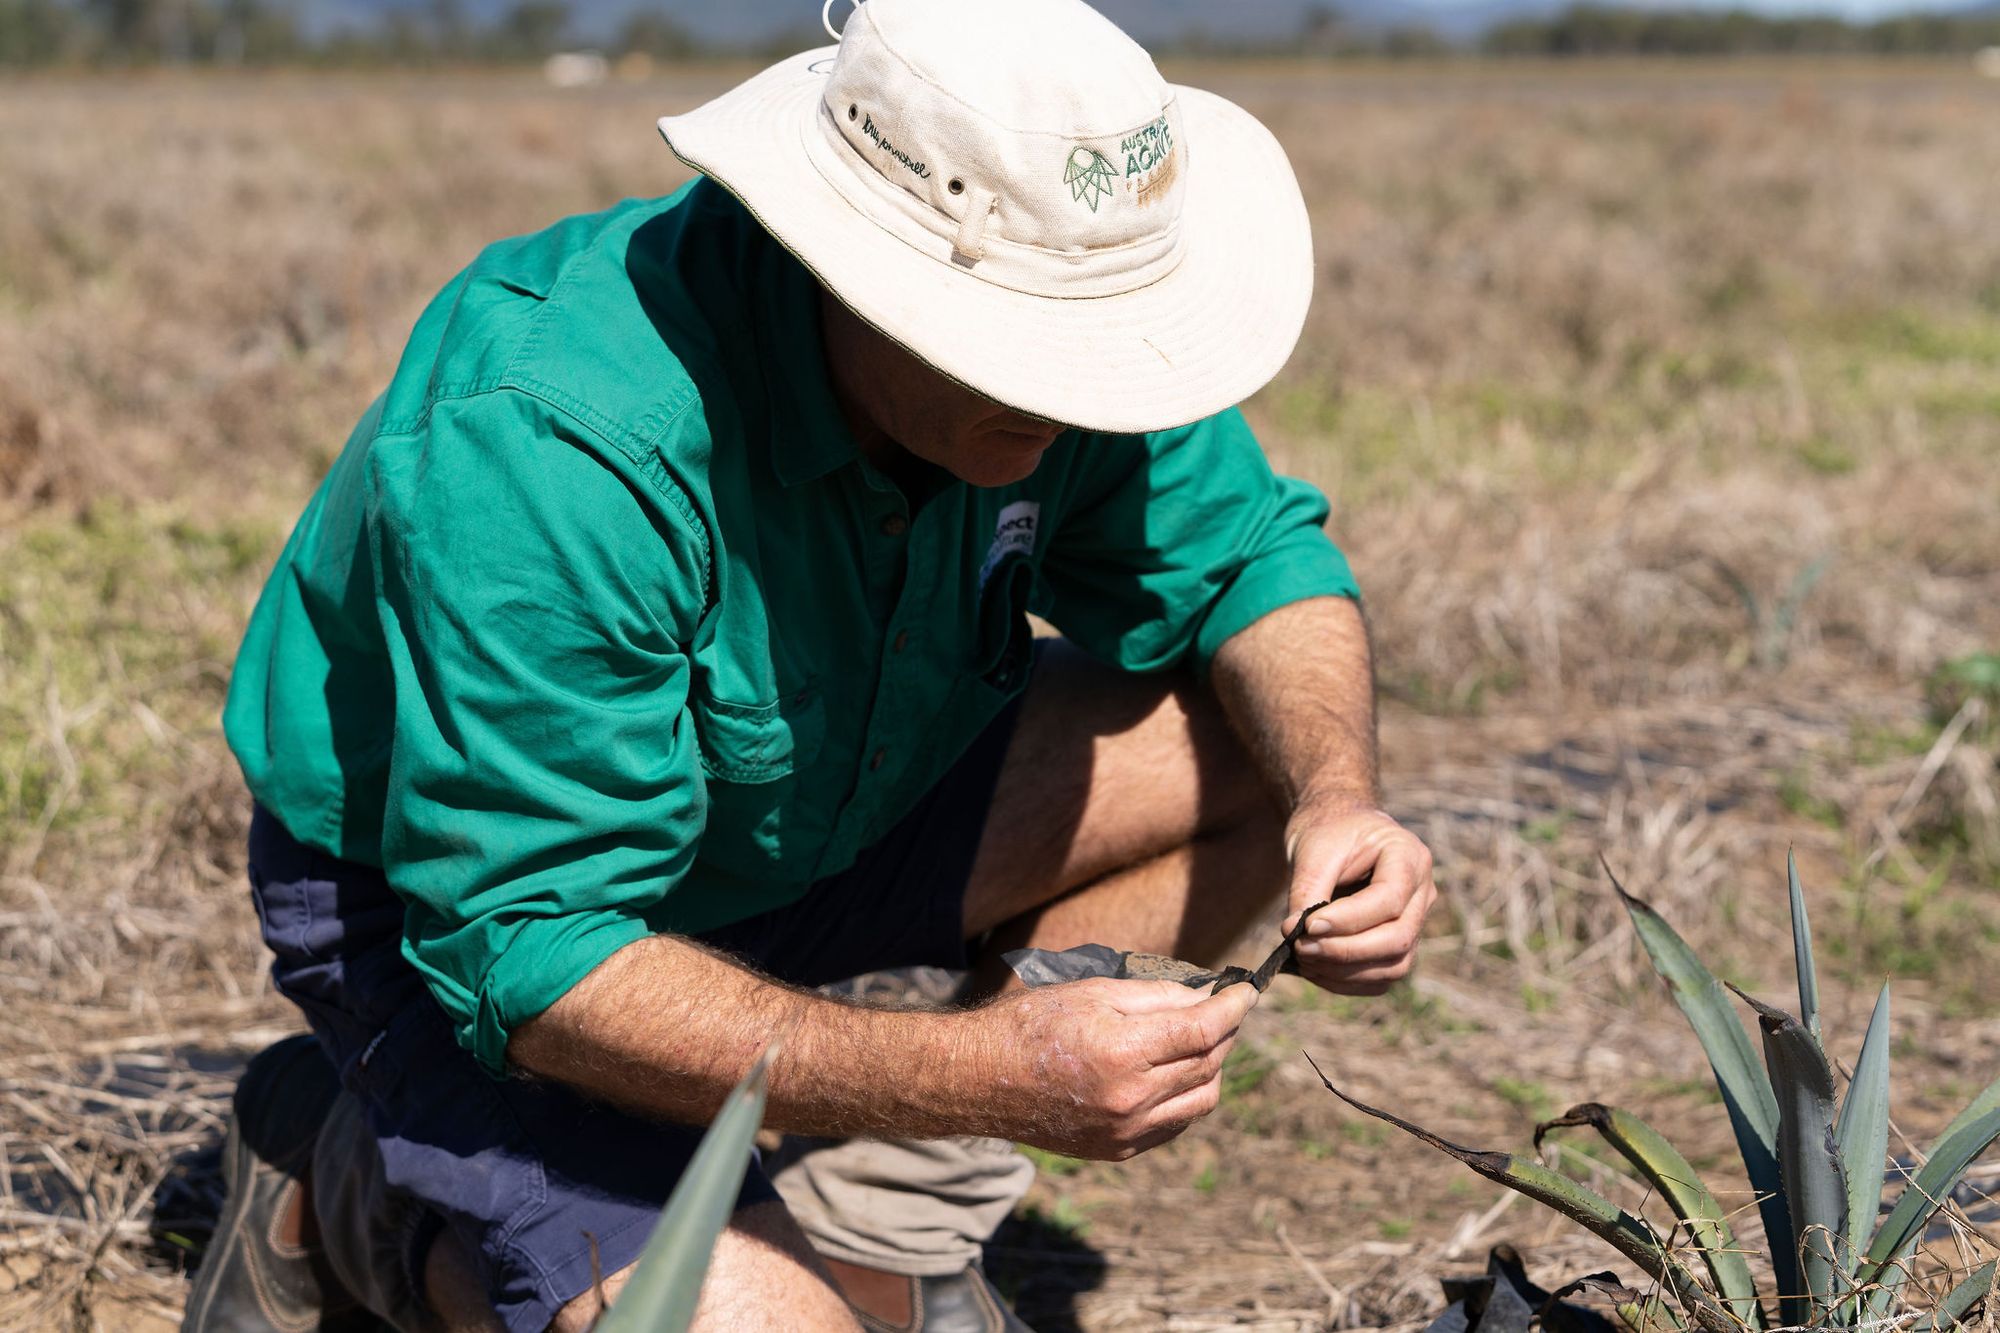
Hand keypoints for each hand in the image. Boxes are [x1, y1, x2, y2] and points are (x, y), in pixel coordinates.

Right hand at [974, 977, 1258, 1160]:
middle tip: (1222, 1008)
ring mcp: (1126, 1132)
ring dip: (1212, 1066)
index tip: (1246, 991)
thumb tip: (1206, 997)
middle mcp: (1130, 1099)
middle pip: (1208, 1063)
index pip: (1203, 1029)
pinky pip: (1177, 1123)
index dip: (1233, 1007)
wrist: (980, 1079)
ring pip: (1202, 1099)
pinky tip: (1173, 1072)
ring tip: (1198, 1040)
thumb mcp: (1093, 991)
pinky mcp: (1119, 1150)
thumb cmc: (1031, 1024)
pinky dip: (1188, 1096)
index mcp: (1122, 1052)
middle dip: (1225, 1031)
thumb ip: (1157, 996)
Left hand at [1283, 803, 1436, 994]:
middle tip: (1300, 947)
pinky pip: (1382, 977)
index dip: (1348, 920)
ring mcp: (1416, 922)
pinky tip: (1315, 969)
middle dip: (1345, 951)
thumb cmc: (1329, 832)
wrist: (1338, 830)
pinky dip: (1347, 981)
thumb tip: (1295, 934)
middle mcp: (1423, 892)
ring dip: (1345, 972)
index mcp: (1410, 857)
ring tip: (1303, 958)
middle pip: (1398, 938)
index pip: (1389, 900)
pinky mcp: (1399, 946)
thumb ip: (1307, 889)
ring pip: (1395, 965)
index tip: (1307, 926)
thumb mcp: (1314, 848)